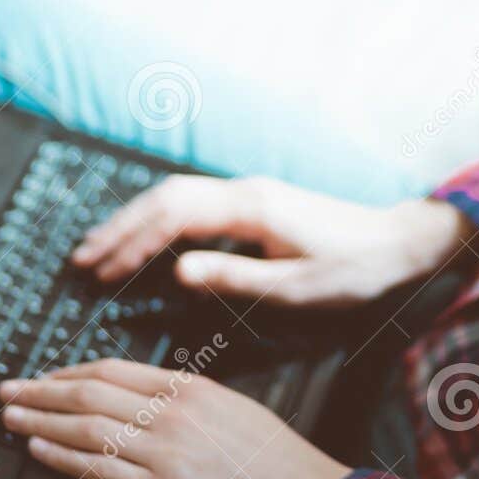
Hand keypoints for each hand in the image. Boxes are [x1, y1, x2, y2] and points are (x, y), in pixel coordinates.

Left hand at [0, 360, 349, 478]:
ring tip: (11, 417)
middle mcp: (172, 414)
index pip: (112, 370)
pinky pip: (99, 470)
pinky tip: (39, 450)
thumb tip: (140, 401)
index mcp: (189, 388)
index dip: (69, 371)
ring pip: (86, 427)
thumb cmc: (273, 461)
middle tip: (8, 390)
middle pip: (90, 392)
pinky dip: (63, 458)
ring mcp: (164, 453)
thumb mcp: (229, 410)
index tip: (45, 376)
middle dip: (42, 390)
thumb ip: (184, 401)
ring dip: (40, 421)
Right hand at [71, 173, 472, 305]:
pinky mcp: (254, 202)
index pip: (174, 216)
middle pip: (166, 197)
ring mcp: (249, 192)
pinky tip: (145, 240)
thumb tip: (177, 271)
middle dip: (120, 227)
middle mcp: (244, 190)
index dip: (133, 243)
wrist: (396, 242)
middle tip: (81, 260)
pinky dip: (160, 219)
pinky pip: (194, 203)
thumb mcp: (295, 288)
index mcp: (251, 208)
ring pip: (177, 195)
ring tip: (99, 250)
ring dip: (135, 220)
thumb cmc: (352, 270)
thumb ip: (234, 278)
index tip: (101, 271)